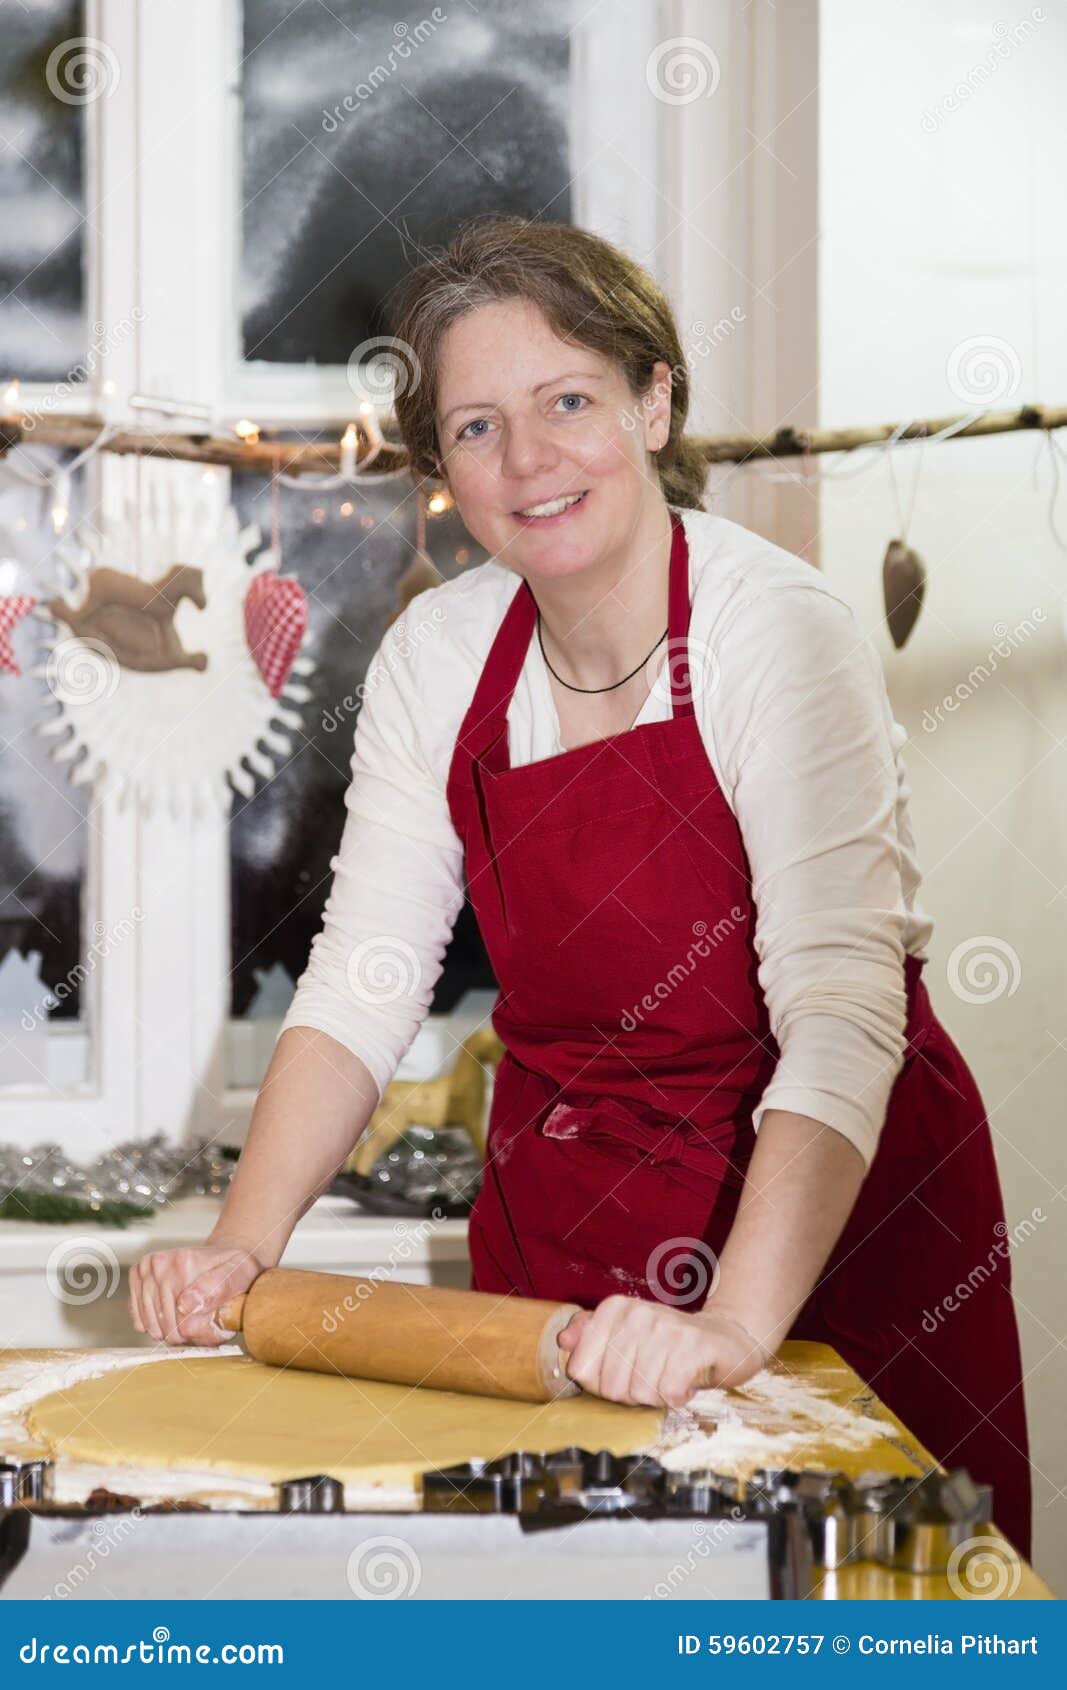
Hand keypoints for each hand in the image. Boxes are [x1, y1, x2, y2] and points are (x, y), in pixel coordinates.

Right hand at [129, 1241, 265, 1346]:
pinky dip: (154, 1325)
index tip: (210, 1325)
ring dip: (169, 1330)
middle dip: (184, 1332)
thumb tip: (185, 1304)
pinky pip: (138, 1318)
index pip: (183, 1323)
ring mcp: (146, 1268)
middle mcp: (160, 1263)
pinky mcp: (137, 1275)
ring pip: (151, 1326)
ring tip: (187, 1318)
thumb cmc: (234, 1268)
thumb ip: (220, 1288)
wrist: (221, 1255)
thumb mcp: (242, 1273)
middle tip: (201, 1321)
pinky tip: (170, 1316)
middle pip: (165, 1327)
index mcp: (184, 1263)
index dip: (199, 1333)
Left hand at [557, 1296, 769, 1406]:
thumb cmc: (670, 1345)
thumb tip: (564, 1340)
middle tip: (652, 1378)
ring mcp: (666, 1327)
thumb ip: (592, 1336)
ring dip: (657, 1396)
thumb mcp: (627, 1336)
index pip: (582, 1369)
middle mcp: (637, 1312)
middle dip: (631, 1394)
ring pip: (639, 1391)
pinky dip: (678, 1396)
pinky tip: (686, 1382)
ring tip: (669, 1378)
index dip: (603, 1385)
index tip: (625, 1374)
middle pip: (610, 1386)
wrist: (725, 1340)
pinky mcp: (692, 1346)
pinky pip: (668, 1392)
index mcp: (615, 1308)